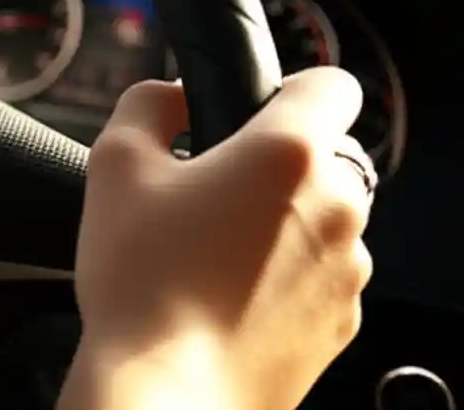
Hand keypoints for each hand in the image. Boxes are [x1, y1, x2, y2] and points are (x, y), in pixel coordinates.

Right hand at [60, 68, 373, 409]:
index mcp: (288, 154)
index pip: (331, 84)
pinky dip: (286, 275)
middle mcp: (338, 206)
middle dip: (276, 165)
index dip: (290, 87)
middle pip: (325, 156)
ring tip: (212, 252)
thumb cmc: (141, 279)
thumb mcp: (114, 165)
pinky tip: (228, 293)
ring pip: (326, 218)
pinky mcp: (342, 320)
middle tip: (209, 192)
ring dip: (284, 221)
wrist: (168, 389)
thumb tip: (171, 97)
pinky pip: (321, 275)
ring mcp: (349, 269)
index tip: (253, 110)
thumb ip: (146, 105)